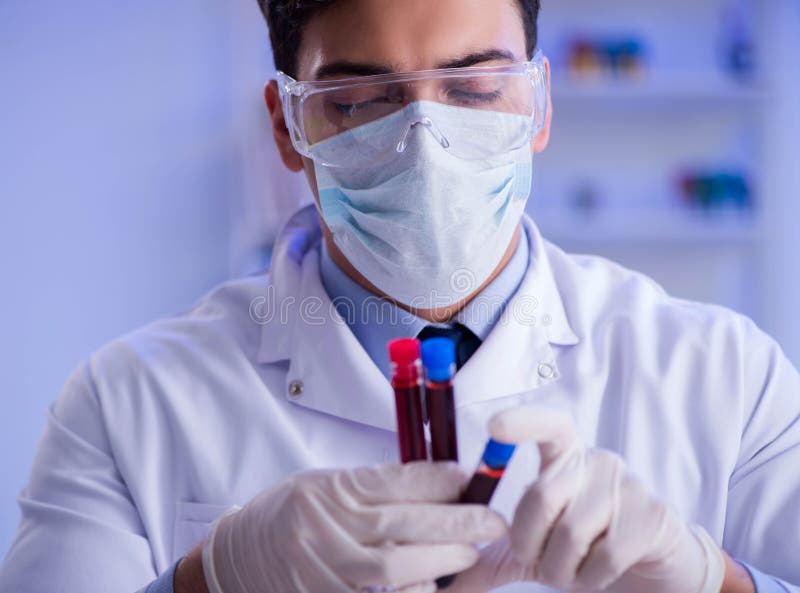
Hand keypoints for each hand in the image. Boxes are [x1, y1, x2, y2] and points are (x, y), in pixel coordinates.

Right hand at [202, 462, 506, 592]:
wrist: (234, 559)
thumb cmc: (287, 516)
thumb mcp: (323, 486)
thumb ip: (371, 488)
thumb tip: (437, 484)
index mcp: (324, 490)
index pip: (390, 481)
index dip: (435, 479)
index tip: (468, 478)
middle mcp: (320, 528)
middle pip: (398, 524)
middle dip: (452, 522)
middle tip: (492, 520)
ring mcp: (319, 569)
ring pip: (389, 568)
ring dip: (438, 560)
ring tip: (470, 553)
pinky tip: (432, 585)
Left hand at [451, 406, 725, 592]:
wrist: (652, 570)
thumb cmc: (585, 547)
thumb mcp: (537, 548)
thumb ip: (494, 555)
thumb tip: (444, 579)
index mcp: (565, 456)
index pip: (548, 424)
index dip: (523, 421)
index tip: (493, 425)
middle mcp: (596, 461)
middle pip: (541, 496)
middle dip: (528, 542)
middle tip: (539, 559)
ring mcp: (628, 485)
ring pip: (570, 534)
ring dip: (561, 569)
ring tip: (572, 569)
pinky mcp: (651, 517)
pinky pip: (604, 557)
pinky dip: (591, 578)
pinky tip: (599, 572)